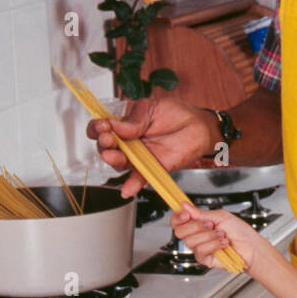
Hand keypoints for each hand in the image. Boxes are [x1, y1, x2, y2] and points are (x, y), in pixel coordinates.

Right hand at [86, 97, 216, 197]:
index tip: (102, 126)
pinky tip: (127, 189)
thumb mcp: (152, 108)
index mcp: (124, 125)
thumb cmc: (176, 115)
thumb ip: (133, 119)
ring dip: (113, 160)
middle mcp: (128, 143)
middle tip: (108, 138)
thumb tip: (114, 127)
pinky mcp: (152, 168)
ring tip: (113, 155)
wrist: (200, 126)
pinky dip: (132, 184)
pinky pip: (139, 178)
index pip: (102, 128)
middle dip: (104, 144)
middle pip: (106, 148)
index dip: (97, 128)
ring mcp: (139, 156)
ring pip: (120, 163)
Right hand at [170, 200, 266, 273]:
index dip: (178, 217)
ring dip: (208, 236)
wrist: (250, 247)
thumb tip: (184, 205)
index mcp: (199, 223)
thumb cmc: (240, 232)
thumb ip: (200, 213)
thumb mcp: (221, 216)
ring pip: (190, 241)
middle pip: (179, 231)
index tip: (185, 215)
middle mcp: (197, 235)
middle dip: (196, 226)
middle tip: (210, 225)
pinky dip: (213, 244)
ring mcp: (200, 247)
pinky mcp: (204, 258)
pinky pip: (200, 250)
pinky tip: (222, 243)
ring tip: (221, 234)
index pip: (178, 220)